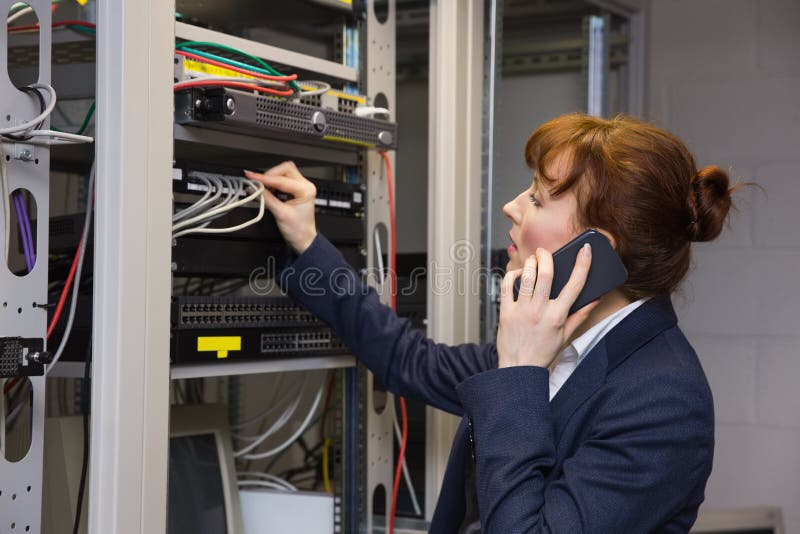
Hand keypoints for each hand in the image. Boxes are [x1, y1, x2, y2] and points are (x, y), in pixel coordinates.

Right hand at [245, 162, 316, 253]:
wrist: (303, 239)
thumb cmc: (298, 230)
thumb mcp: (280, 213)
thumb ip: (266, 198)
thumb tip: (254, 188)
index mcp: (306, 190)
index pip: (282, 180)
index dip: (265, 179)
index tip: (252, 177)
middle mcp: (305, 185)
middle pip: (285, 169)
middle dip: (270, 175)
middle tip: (259, 184)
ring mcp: (301, 186)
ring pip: (283, 173)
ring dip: (271, 179)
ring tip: (263, 188)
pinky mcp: (295, 189)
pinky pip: (283, 179)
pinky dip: (273, 183)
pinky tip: (268, 190)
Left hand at [497, 244, 597, 368]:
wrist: (518, 369)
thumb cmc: (542, 353)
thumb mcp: (565, 336)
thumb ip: (580, 316)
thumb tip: (595, 299)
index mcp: (558, 316)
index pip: (575, 285)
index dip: (583, 264)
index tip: (586, 250)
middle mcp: (540, 311)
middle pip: (546, 274)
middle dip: (546, 256)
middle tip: (545, 251)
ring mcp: (521, 311)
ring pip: (527, 277)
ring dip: (530, 263)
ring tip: (532, 260)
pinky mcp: (505, 312)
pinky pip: (507, 286)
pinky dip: (512, 275)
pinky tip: (518, 275)